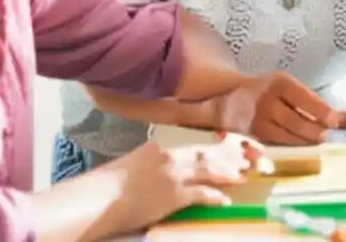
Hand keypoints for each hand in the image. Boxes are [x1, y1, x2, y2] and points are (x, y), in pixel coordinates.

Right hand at [97, 137, 257, 235]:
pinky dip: (216, 197)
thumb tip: (161, 164)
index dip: (217, 147)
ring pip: (210, 170)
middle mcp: (171, 157)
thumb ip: (152, 161)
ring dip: (229, 173)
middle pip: (208, 154)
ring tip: (243, 176)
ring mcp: (174, 176)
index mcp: (160, 148)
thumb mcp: (132, 164)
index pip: (195, 145)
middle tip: (247, 159)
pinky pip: (202, 194)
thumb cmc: (107, 184)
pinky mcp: (174, 196)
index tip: (232, 146)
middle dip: (230, 156)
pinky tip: (226, 200)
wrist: (97, 199)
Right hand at [209, 71, 345, 145]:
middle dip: (317, 131)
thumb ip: (308, 99)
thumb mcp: (286, 85)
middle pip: (297, 121)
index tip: (337, 121)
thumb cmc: (268, 90)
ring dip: (308, 140)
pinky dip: (295, 144)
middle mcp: (267, 100)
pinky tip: (304, 144)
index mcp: (280, 83)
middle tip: (329, 136)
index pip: (305, 99)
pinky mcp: (255, 135)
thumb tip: (341, 116)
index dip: (323, 112)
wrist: (230, 99)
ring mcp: (259, 119)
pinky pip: (279, 142)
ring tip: (320, 140)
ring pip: (289, 135)